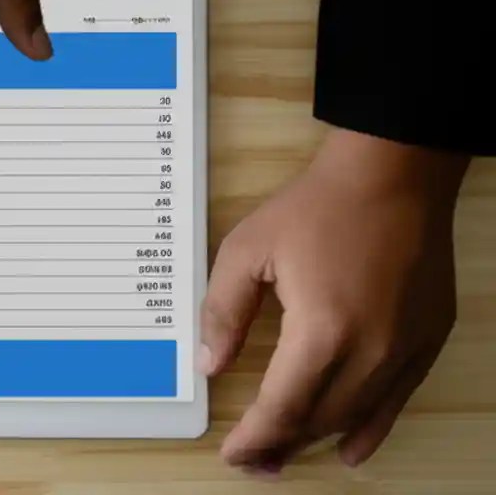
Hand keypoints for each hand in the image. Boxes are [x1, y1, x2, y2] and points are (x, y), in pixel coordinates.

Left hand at [201, 129, 468, 472]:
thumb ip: (223, 311)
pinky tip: (349, 450)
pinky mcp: (428, 340)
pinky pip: (396, 401)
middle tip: (252, 460)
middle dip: (281, 445)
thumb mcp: (246, 250)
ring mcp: (405, 349)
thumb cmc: (315, 209)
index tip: (231, 455)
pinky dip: (370, 430)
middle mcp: (370, 351)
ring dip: (317, 440)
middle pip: (319, 420)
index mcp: (322, 330)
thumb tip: (210, 365)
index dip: (254, 439)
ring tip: (285, 457)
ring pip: (355, 416)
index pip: (282, 407)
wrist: (392, 176)